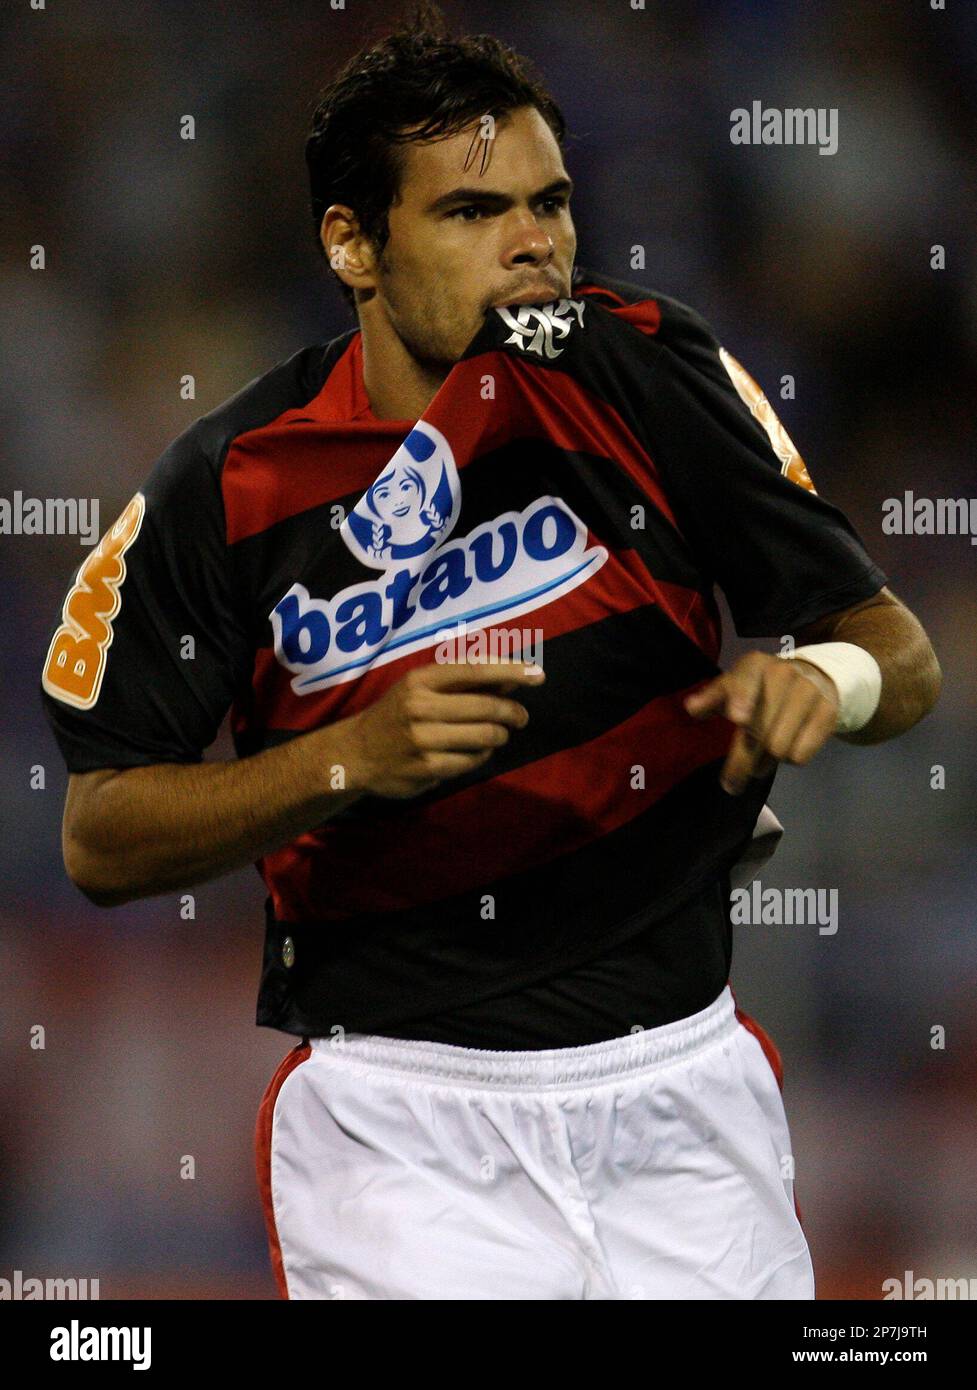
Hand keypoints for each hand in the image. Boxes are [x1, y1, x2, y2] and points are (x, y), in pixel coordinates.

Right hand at [343, 657, 545, 798]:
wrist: (357, 753)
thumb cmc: (397, 713)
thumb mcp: (421, 688)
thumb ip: (462, 682)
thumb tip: (512, 678)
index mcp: (420, 680)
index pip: (475, 670)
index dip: (510, 671)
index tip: (537, 675)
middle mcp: (420, 707)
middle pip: (486, 707)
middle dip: (513, 712)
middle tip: (521, 717)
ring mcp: (423, 740)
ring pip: (484, 737)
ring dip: (500, 736)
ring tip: (498, 735)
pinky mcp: (426, 769)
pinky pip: (472, 761)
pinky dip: (482, 757)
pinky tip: (476, 753)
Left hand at [683, 652, 839, 794]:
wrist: (814, 677)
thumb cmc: (760, 687)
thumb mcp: (734, 686)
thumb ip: (712, 698)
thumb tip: (692, 707)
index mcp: (754, 665)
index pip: (746, 680)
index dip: (742, 698)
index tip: (738, 718)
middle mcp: (783, 674)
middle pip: (759, 731)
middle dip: (742, 763)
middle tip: (731, 784)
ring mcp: (808, 692)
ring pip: (780, 749)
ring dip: (766, 763)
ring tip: (762, 759)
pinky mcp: (828, 712)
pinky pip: (801, 754)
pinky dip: (790, 760)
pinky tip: (787, 749)